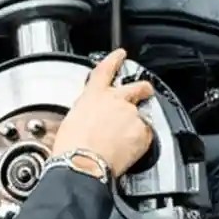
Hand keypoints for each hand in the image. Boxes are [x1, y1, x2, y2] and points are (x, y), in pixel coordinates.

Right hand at [50, 48, 154, 177]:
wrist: (83, 164)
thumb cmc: (71, 147)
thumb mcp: (72, 121)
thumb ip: (86, 112)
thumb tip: (91, 116)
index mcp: (95, 96)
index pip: (106, 69)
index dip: (115, 59)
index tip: (120, 54)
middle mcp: (116, 101)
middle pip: (137, 87)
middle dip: (143, 89)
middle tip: (145, 92)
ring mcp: (132, 115)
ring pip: (142, 116)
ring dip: (136, 126)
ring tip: (125, 143)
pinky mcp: (143, 132)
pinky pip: (147, 135)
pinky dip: (140, 142)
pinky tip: (128, 151)